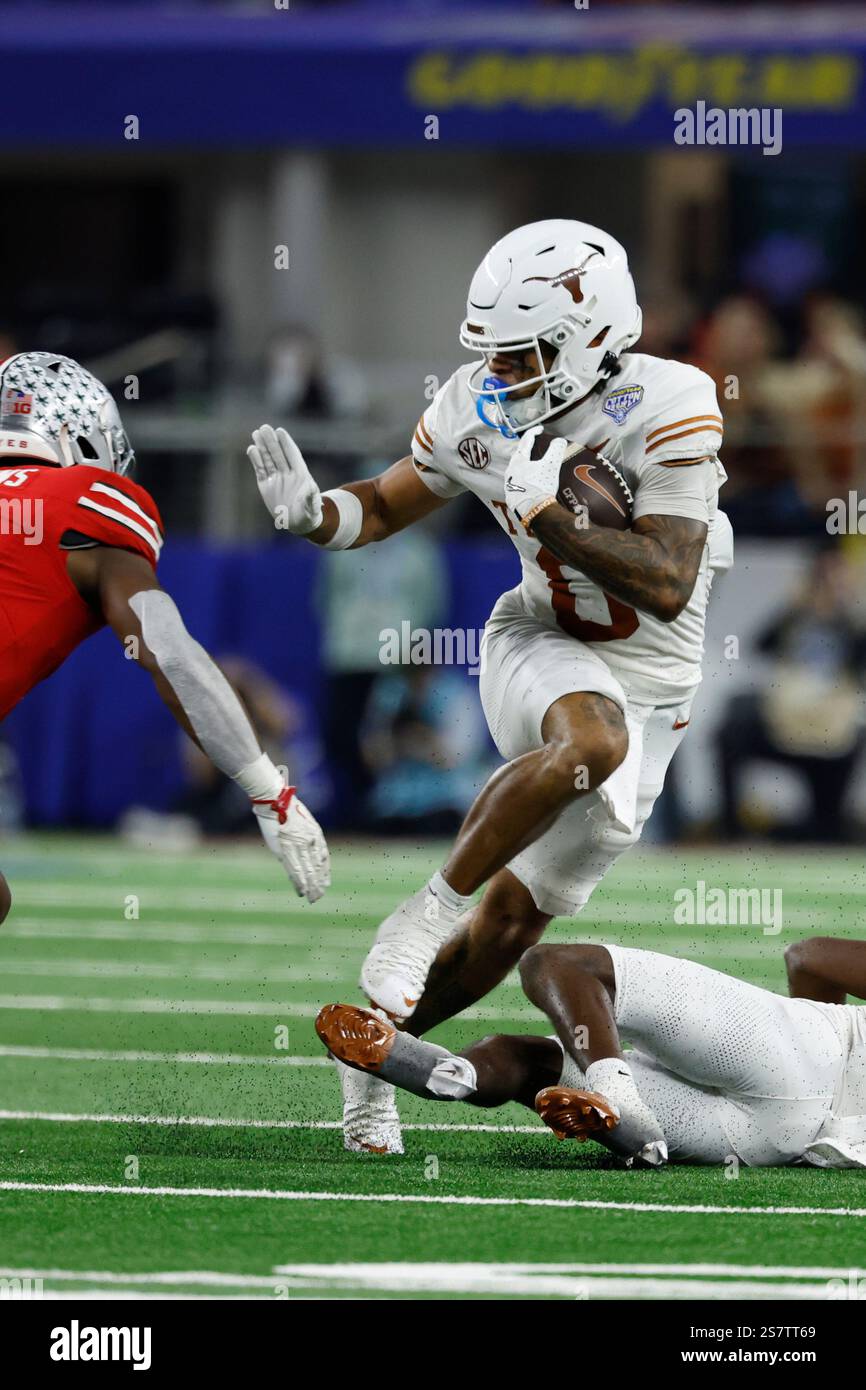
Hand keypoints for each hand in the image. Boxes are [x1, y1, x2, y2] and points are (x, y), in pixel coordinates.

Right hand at [247, 425, 322, 534]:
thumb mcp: (311, 507)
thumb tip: (312, 488)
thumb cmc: (308, 513)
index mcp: (301, 475)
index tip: (280, 431)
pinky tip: (251, 449)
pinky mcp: (266, 485)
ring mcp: (276, 478)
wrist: (298, 523)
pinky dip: (256, 460)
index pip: (292, 456)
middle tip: (265, 427)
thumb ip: (310, 497)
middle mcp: (287, 474)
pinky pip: (260, 470)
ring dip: (262, 447)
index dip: (286, 444)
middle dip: (272, 441)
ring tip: (256, 432)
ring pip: (268, 459)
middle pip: (278, 454)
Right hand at [252, 785, 330, 903]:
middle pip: (317, 866)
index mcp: (316, 833)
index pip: (324, 857)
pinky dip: (299, 881)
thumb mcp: (302, 823)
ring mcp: (299, 844)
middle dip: (319, 883)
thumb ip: (304, 839)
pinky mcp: (286, 848)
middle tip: (320, 896)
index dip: (325, 872)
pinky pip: (295, 869)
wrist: (274, 799)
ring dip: (310, 886)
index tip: (326, 883)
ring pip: (308, 870)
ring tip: (312, 898)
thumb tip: (303, 855)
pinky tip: (302, 891)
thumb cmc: (285, 810)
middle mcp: (311, 840)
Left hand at [503, 426, 567, 524]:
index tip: (540, 429)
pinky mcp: (511, 496)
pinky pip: (516, 482)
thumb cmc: (541, 487)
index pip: (525, 442)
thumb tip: (559, 440)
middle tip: (534, 446)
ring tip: (531, 464)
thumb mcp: (551, 465)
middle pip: (518, 455)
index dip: (533, 432)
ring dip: (523, 464)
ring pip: (515, 469)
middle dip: (526, 449)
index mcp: (518, 461)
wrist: (534, 511)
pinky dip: (523, 478)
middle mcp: (510, 472)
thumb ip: (556, 450)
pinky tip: (529, 482)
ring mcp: (509, 485)